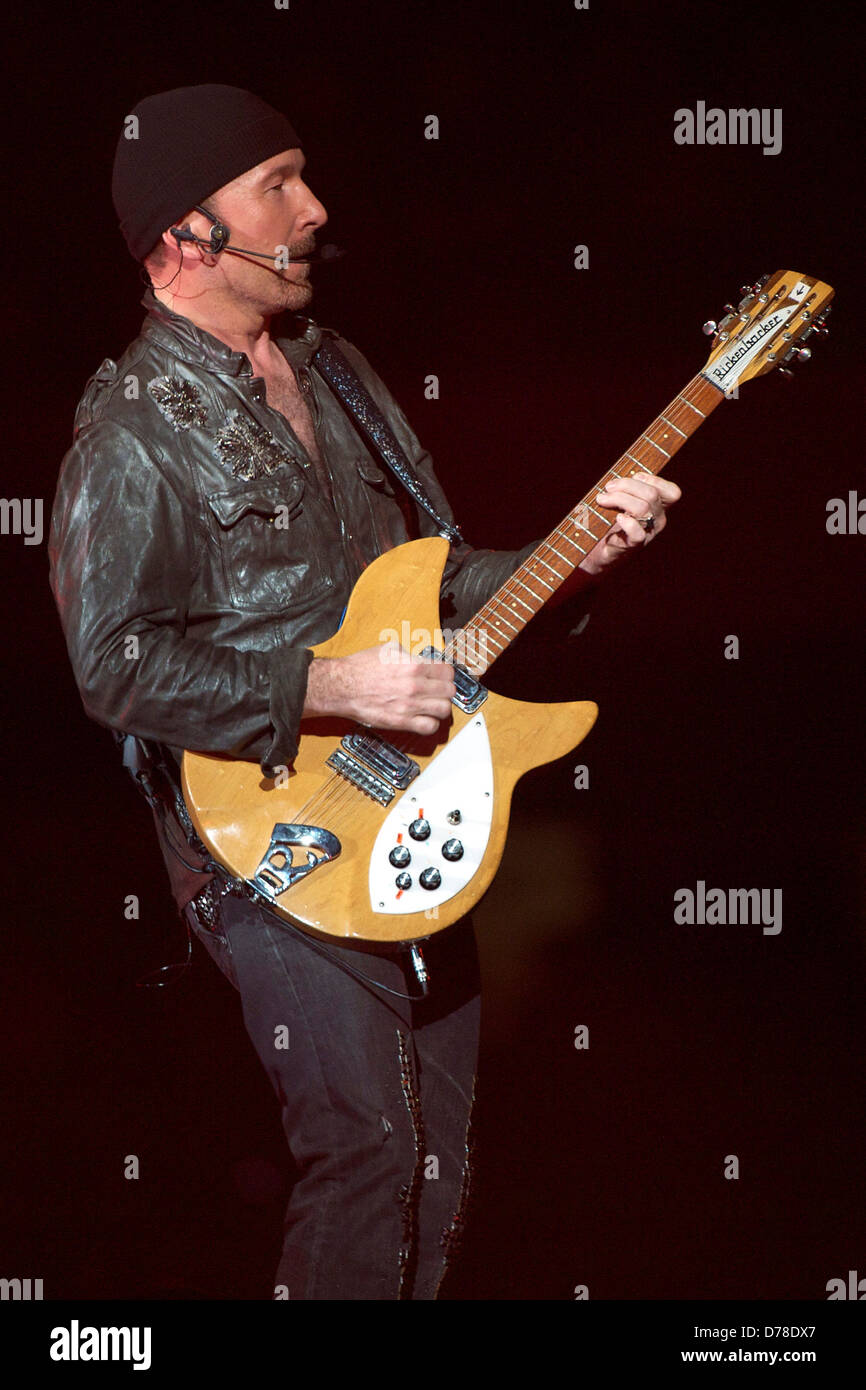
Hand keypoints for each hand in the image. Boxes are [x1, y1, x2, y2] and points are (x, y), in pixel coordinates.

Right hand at [303, 641, 455, 734]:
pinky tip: (424, 718)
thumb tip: (419, 658)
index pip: (447, 671)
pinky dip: (431, 723)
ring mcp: (409, 705)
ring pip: (444, 710)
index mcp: (413, 665)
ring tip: (434, 705)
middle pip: (450, 691)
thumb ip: (408, 653)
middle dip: (446, 690)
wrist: (341, 686)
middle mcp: (414, 686)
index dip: (446, 674)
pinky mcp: (401, 721)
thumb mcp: (388, 649)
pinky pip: (429, 727)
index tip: (443, 676)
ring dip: (441, 707)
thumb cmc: (359, 668)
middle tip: (440, 691)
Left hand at [579, 472, 681, 577]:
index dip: (655, 480)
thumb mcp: (625, 501)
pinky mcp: (632, 545)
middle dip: (627, 485)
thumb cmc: (613, 522)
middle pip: (652, 494)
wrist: (603, 550)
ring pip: (642, 508)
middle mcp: (657, 520)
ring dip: (619, 498)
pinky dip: (627, 523)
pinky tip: (617, 517)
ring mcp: (647, 533)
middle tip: (608, 487)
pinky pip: (637, 533)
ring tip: (602, 499)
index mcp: (659, 508)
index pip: (672, 492)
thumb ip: (629, 488)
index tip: (634, 476)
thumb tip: (619, 480)